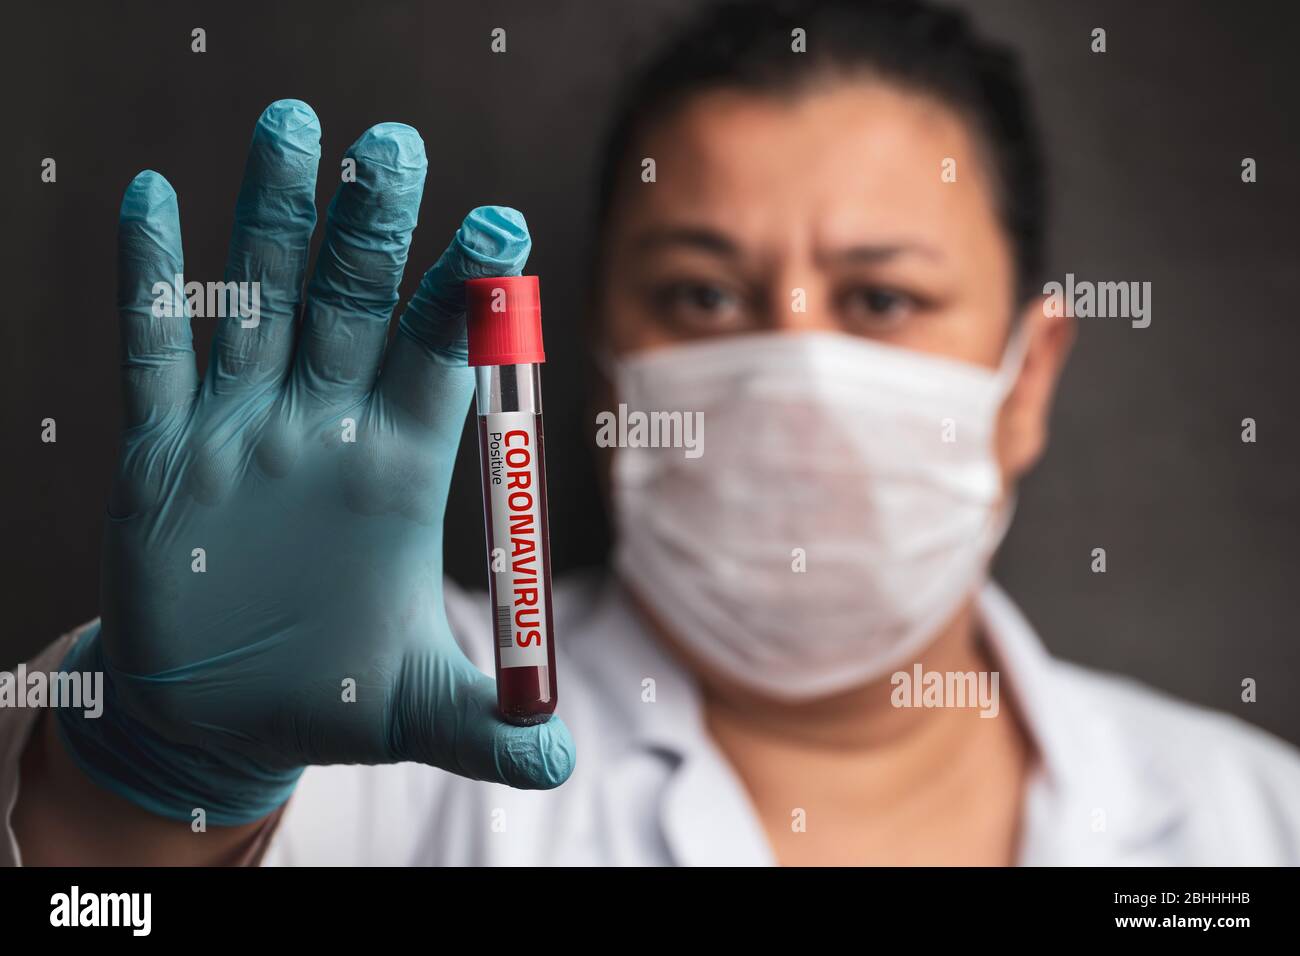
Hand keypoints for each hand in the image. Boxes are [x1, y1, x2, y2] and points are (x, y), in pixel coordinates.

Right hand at [57, 99, 574, 825]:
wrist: (225, 709)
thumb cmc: (329, 692)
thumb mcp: (414, 712)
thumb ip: (486, 725)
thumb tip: (562, 763)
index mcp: (396, 467)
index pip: (438, 362)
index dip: (466, 300)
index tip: (502, 231)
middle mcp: (325, 426)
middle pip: (355, 306)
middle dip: (373, 229)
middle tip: (392, 144)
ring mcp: (244, 428)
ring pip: (260, 303)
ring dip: (273, 218)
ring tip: (291, 129)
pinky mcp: (165, 453)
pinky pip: (157, 354)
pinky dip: (153, 283)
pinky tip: (152, 201)